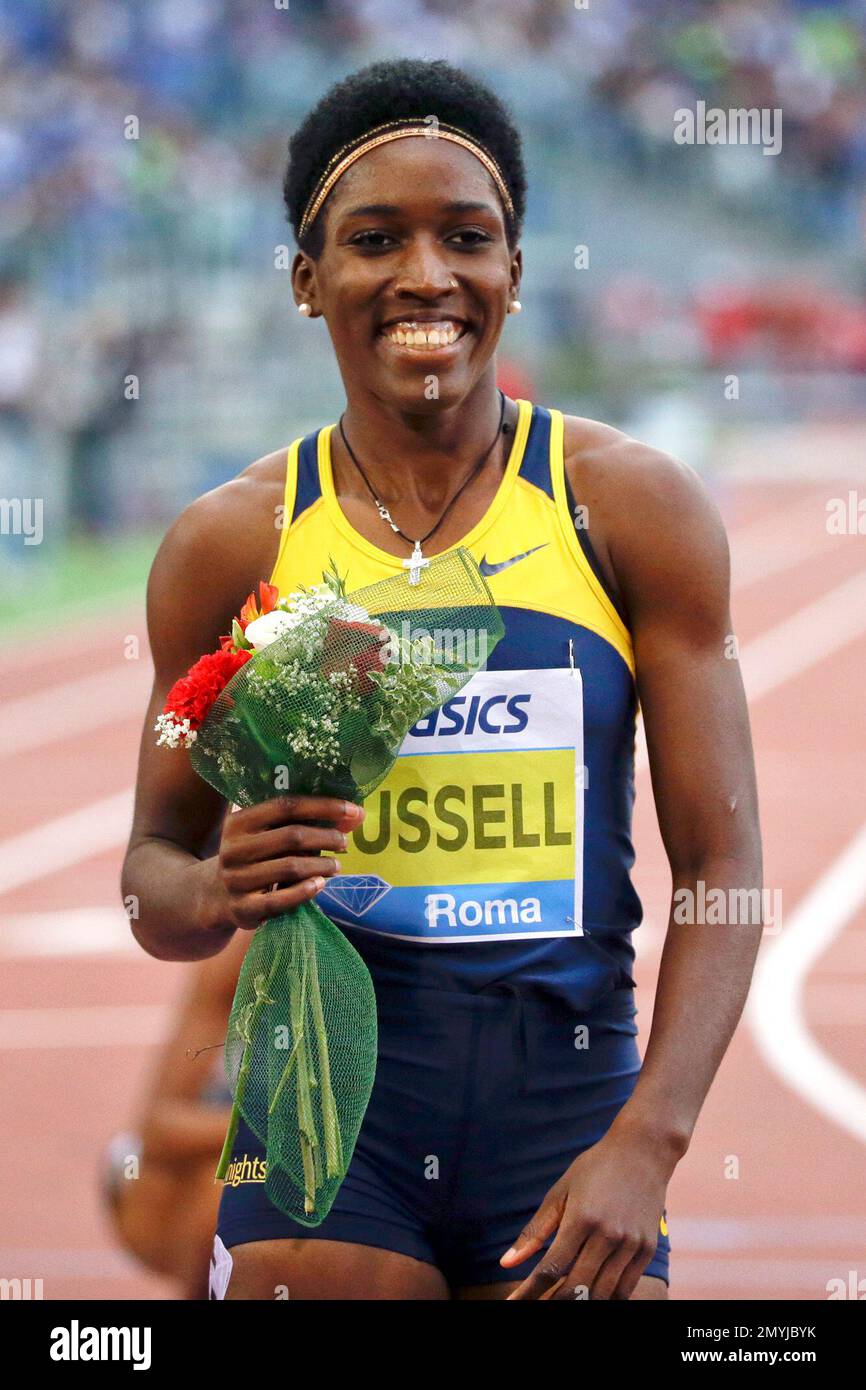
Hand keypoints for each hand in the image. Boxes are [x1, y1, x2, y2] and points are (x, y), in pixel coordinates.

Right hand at [213, 794, 363, 930]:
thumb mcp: (268, 835)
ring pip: (290, 867)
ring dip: (321, 865)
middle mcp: (234, 849)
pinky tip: (321, 884)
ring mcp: (236, 880)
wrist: (216, 896)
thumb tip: (357, 815)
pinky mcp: (243, 909)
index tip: (352, 809)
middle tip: (344, 842)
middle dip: (326, 837)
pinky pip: (279, 900)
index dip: (323, 806)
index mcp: (239, 822)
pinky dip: (305, 891)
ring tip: (337, 865)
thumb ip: (307, 822)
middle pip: (291, 836)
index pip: (286, 805)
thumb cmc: (255, 857)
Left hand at [501, 1127, 669, 1299]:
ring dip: (581, 1303)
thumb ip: (535, 1231)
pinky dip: (608, 1298)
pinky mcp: (648, 1249)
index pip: (551, 1268)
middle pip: (576, 1287)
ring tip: (564, 1302)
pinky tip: (592, 1297)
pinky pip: (626, 1288)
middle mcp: (608, 1234)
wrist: (643, 1151)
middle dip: (554, 1302)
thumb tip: (506, 1263)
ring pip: (602, 1293)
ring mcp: (630, 1244)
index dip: (529, 1291)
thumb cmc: (595, 1168)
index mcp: (581, 1218)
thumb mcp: (561, 1192)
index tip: (513, 1304)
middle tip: (539, 1305)